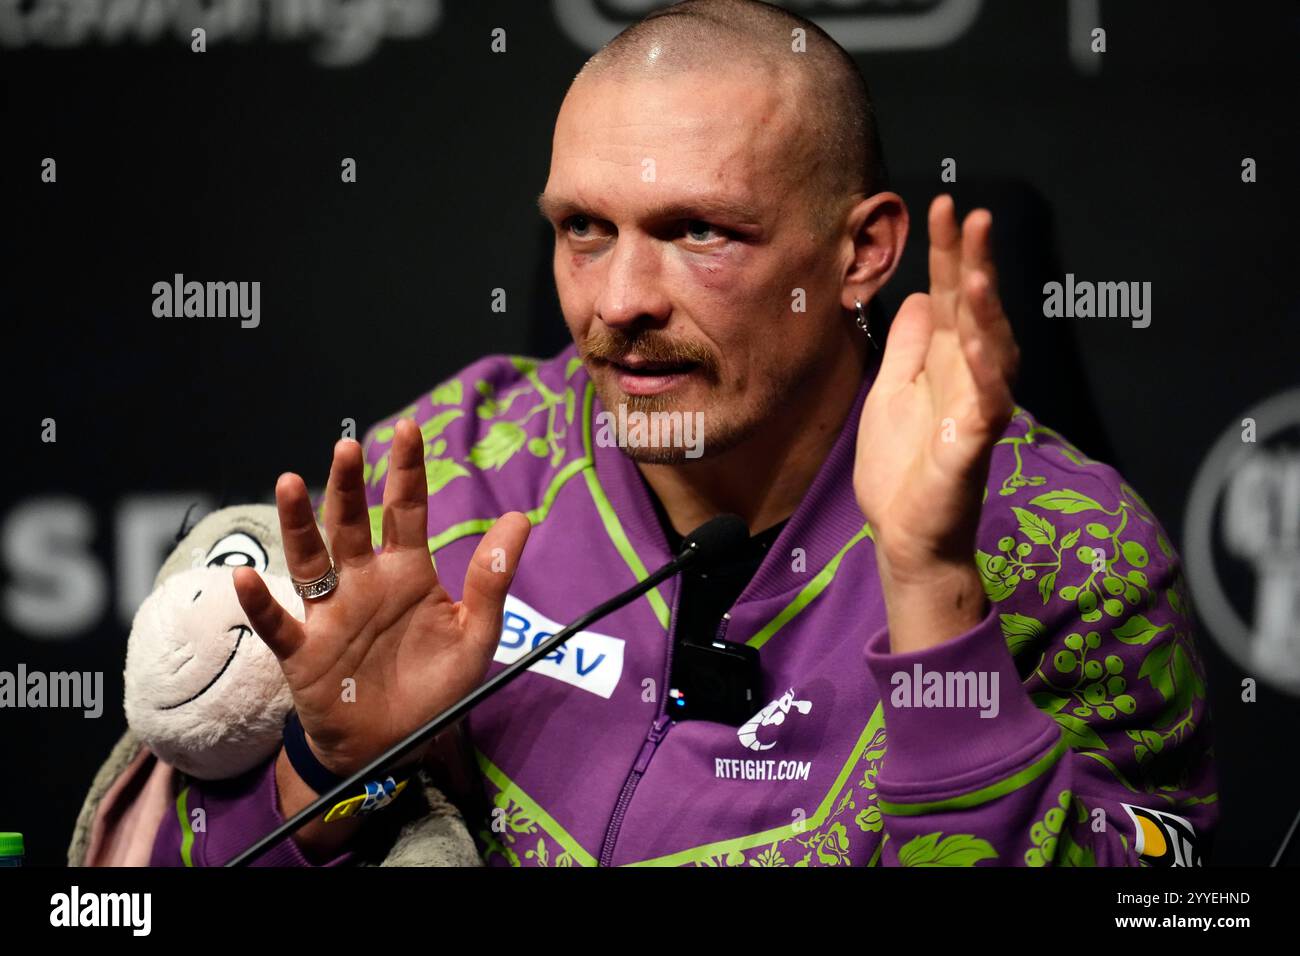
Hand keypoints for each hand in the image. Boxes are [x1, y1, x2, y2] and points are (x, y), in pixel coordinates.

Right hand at [234, 418, 529, 776]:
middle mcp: (364, 582)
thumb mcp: (475, 634)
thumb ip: (492, 578)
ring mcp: (330, 613)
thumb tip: (519, 517)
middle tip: (347, 447)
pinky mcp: (303, 650)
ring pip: (310, 558)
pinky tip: (249, 578)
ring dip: (298, 523)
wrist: (396, 746)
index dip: (406, 471)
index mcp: (407, 572)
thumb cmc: (434, 687)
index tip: (408, 429)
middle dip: (348, 485)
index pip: (406, 510)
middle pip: (352, 523)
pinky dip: (262, 602)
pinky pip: (278, 623)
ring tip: (289, 483)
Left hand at [852, 195, 1018, 650]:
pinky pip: (988, 406)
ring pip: (991, 352)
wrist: (904, 532)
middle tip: (972, 216)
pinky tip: (979, 346)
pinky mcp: (974, 445)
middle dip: (974, 264)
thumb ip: (910, 345)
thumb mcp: (892, 390)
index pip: (950, 297)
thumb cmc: (901, 465)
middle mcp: (969, 377)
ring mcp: (977, 410)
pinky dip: (985, 376)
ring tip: (977, 273)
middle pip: (975, 312)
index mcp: (946, 362)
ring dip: (987, 313)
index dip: (946, 253)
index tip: (942, 206)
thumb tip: (924, 295)